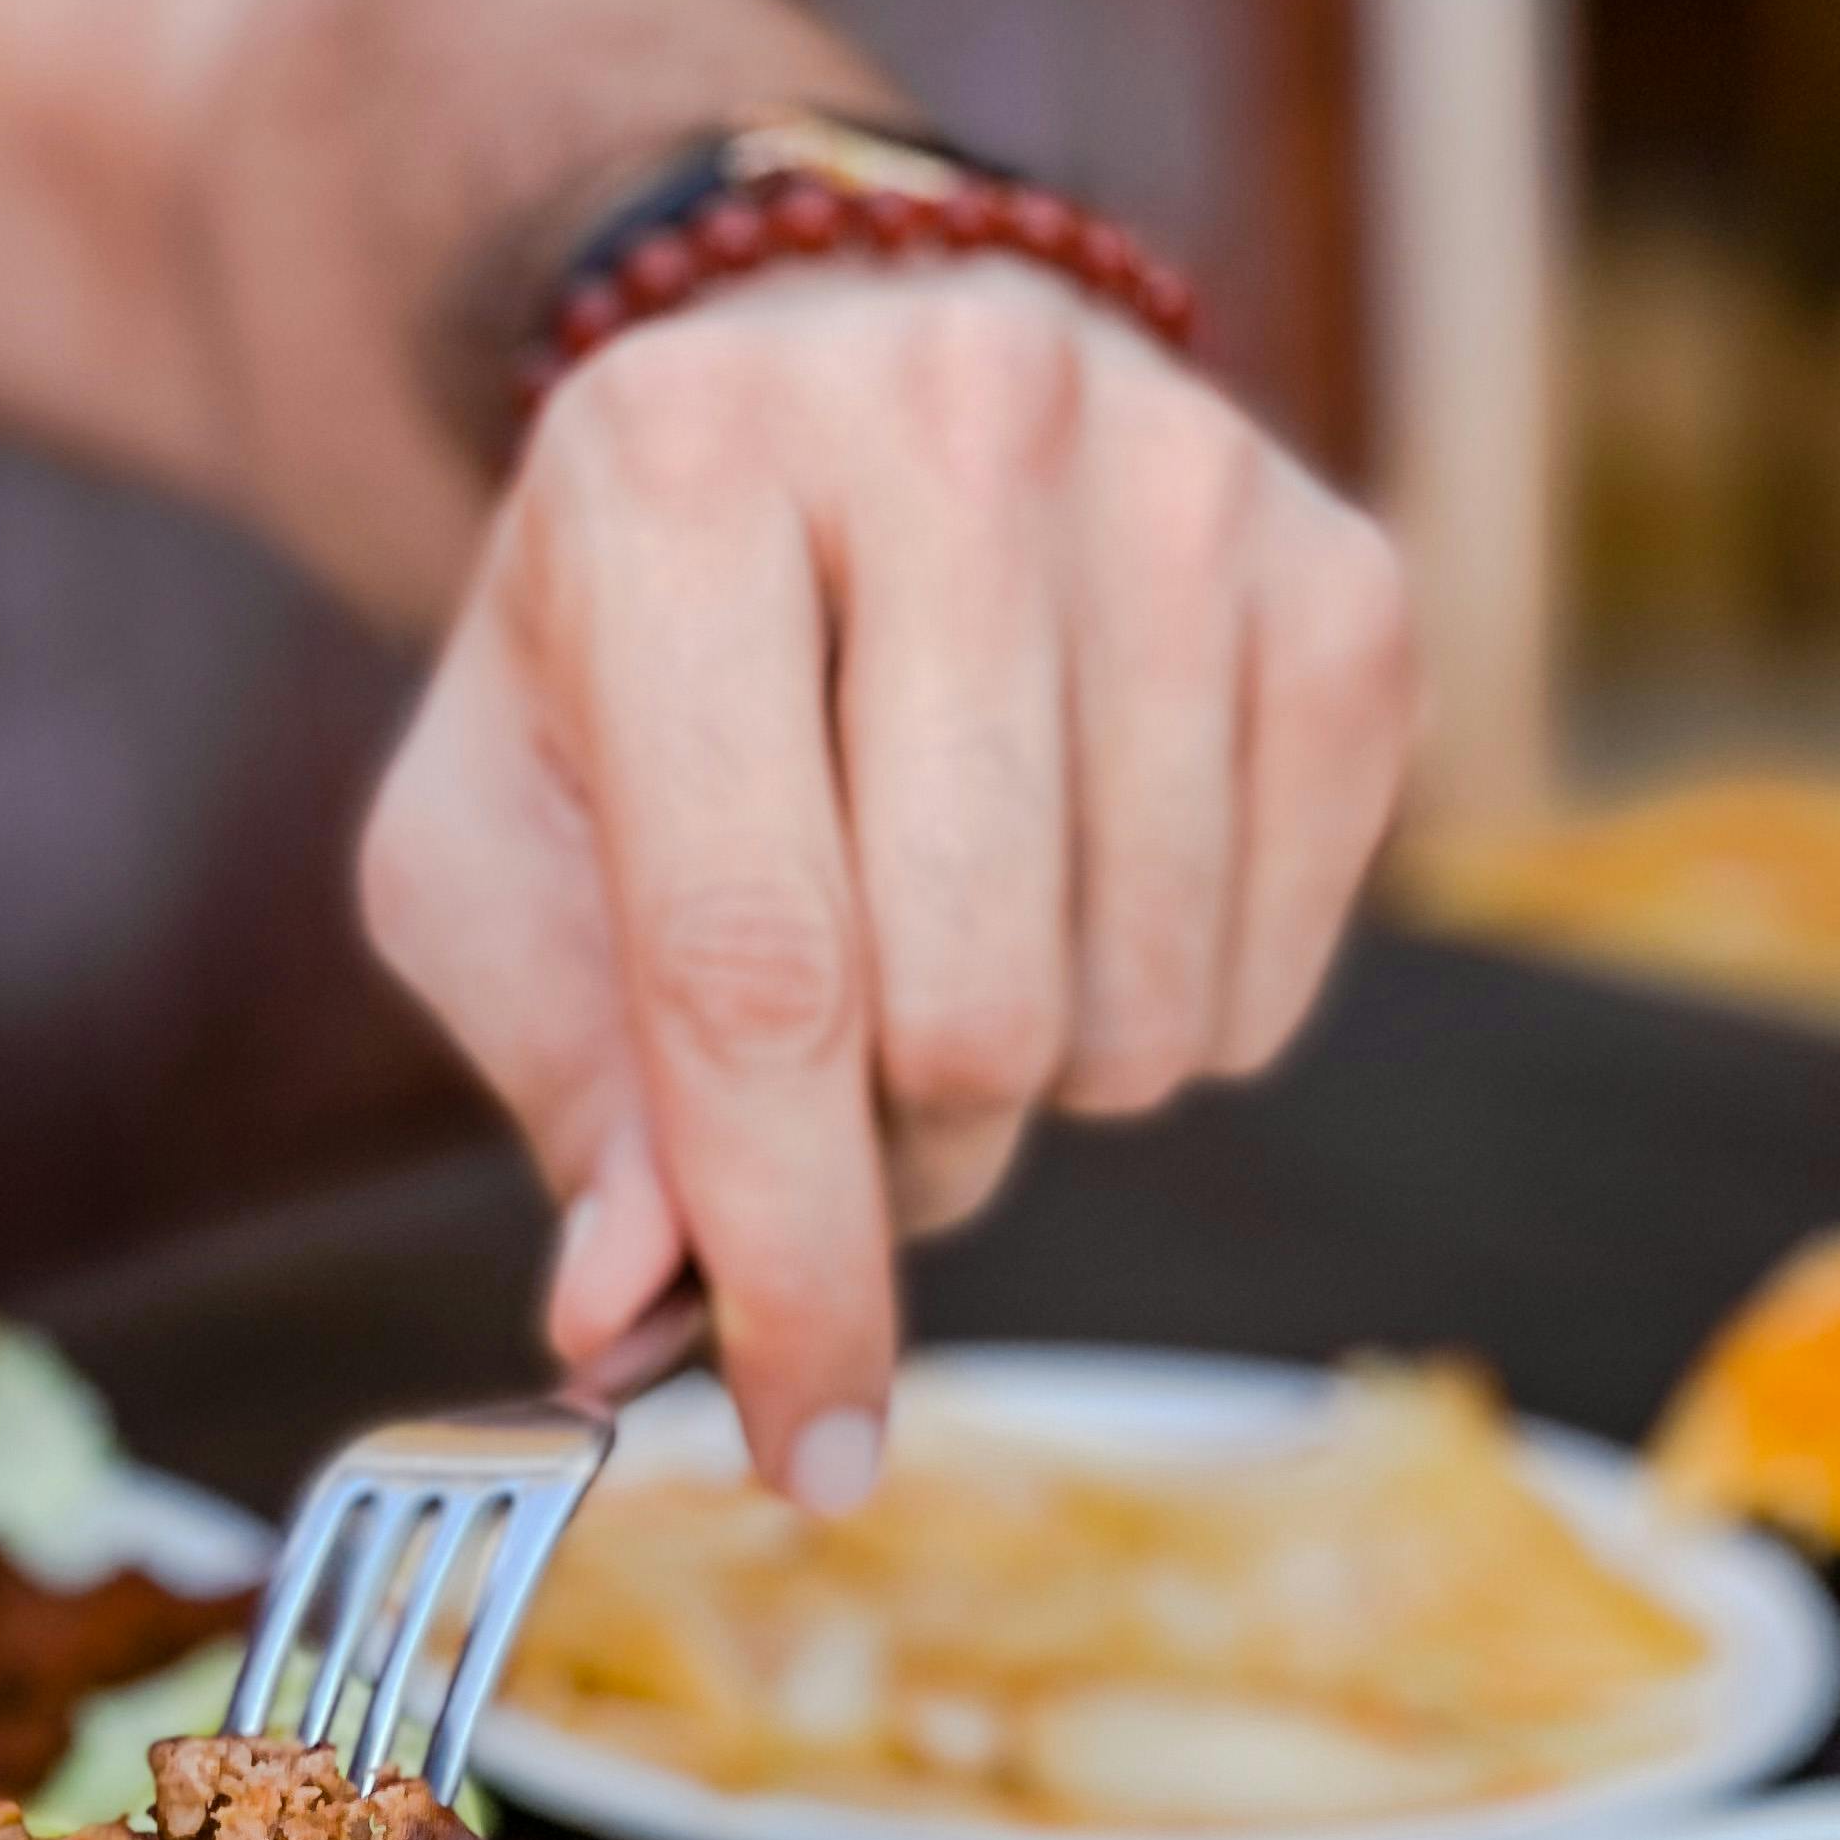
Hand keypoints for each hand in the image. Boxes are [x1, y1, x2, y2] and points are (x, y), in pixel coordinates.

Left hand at [359, 258, 1416, 1505]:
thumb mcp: (497, 844)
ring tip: (940, 932)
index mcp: (680, 478)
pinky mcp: (1343, 569)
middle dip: (886, 1149)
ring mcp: (1183, 479)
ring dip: (1021, 1081)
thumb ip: (566, 1080)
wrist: (806, 386)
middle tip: (827, 1072)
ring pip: (1131, 1019)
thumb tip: (636, 1316)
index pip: (754, 965)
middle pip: (968, 1014)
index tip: (809, 1452)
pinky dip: (1160, 1016)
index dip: (786, 1259)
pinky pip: (1268, 977)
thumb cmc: (626, 660)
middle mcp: (955, 423)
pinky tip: (1070, 877)